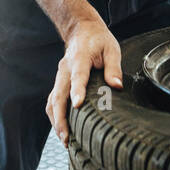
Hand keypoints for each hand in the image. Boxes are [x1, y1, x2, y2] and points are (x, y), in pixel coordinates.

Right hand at [46, 16, 122, 146]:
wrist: (80, 29)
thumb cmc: (98, 40)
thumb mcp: (111, 49)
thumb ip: (114, 67)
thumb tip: (117, 86)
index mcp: (80, 58)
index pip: (78, 76)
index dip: (77, 90)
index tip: (78, 105)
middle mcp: (65, 69)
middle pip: (59, 95)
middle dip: (61, 118)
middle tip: (67, 137)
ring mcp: (59, 76)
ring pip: (52, 101)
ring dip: (56, 121)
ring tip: (65, 140)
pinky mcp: (58, 82)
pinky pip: (53, 101)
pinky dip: (55, 116)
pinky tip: (62, 130)